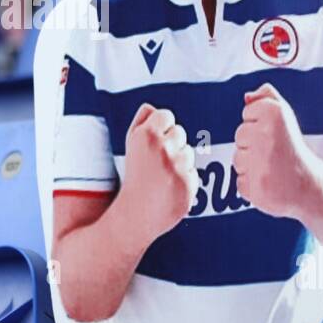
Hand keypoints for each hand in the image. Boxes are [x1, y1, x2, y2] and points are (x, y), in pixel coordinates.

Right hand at [119, 103, 197, 248]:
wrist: (135, 214)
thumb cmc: (133, 178)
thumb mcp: (129, 146)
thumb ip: (141, 122)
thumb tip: (152, 108)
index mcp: (146, 135)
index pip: (166, 115)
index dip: (161, 128)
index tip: (154, 141)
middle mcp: (162, 148)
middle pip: (180, 132)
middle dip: (171, 144)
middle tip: (156, 162)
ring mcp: (177, 167)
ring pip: (188, 152)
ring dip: (179, 162)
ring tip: (162, 176)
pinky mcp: (188, 184)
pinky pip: (193, 172)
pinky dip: (184, 180)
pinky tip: (169, 188)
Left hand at [233, 82, 313, 216]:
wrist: (309, 185)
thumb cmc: (294, 149)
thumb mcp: (286, 115)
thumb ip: (267, 98)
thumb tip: (247, 97)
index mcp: (273, 112)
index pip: (247, 112)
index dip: (259, 124)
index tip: (276, 133)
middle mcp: (265, 134)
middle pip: (240, 135)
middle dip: (253, 144)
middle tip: (275, 152)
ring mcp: (259, 161)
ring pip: (237, 159)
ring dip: (251, 165)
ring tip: (272, 167)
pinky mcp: (255, 186)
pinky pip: (240, 181)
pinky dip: (252, 184)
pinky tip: (269, 182)